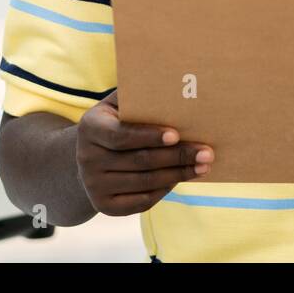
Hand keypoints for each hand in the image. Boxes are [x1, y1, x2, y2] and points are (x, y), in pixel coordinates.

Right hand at [75, 90, 212, 215]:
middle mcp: (87, 157)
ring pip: (144, 182)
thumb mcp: (117, 105)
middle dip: (177, 157)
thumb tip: (175, 86)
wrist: (89, 158)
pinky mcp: (104, 206)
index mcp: (90, 127)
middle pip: (139, 160)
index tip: (176, 134)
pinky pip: (141, 201)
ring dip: (178, 175)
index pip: (121, 135)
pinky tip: (181, 179)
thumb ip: (137, 97)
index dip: (149, 136)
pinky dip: (164, 190)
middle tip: (206, 153)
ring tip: (203, 166)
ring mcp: (93, 185)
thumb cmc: (115, 122)